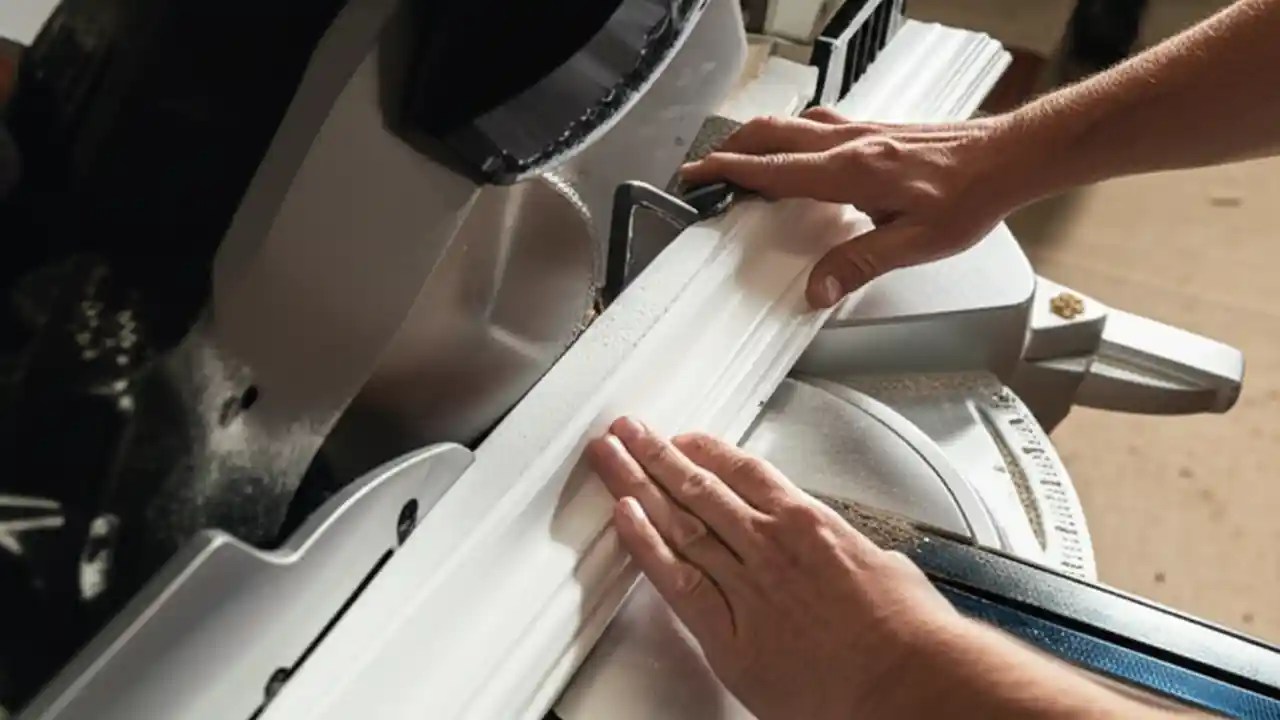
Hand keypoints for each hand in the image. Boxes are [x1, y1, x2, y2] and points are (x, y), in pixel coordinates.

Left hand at [585, 417, 960, 719]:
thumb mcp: (888, 570)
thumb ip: (850, 555)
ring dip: (637, 484)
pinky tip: (622, 517)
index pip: (745, 472)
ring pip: (679, 522)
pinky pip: (675, 581)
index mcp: (811, 525)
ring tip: (610, 457)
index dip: (707, 452)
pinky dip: (645, 546)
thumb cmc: (912, 639)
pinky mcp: (728, 633)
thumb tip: (850, 557)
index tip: (685, 441)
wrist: (910, 686)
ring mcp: (745, 585)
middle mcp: (771, 545)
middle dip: (658, 455)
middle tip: (629, 431)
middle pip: (700, 486)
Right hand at [680, 107, 1035, 307]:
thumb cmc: (970, 195)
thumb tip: (818, 288)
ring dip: (758, 138)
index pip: (773, 168)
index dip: (729, 171)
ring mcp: (862, 131)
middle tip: (707, 167)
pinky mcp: (875, 129)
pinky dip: (790, 135)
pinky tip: (800, 150)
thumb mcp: (915, 243)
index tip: (698, 175)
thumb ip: (860, 263)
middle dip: (731, 147)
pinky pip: (817, 123)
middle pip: (771, 133)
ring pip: (792, 123)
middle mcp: (850, 142)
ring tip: (742, 158)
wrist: (1007, 158)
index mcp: (852, 171)